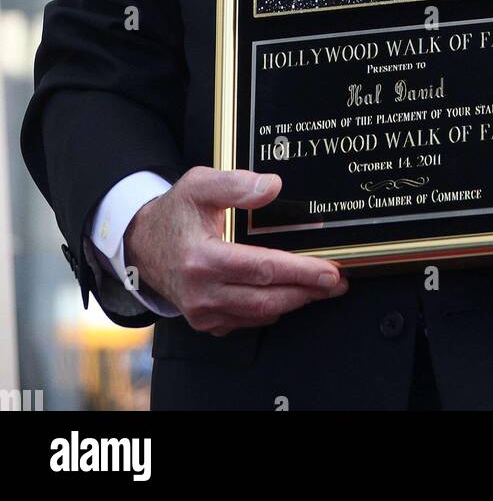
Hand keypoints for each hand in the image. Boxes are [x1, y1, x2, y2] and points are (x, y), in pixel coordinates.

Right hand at [123, 166, 347, 333]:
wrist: (142, 244)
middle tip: (338, 283)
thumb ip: (236, 184)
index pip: (262, 268)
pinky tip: (290, 297)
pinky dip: (272, 310)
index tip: (329, 270)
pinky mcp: (205, 322)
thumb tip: (273, 186)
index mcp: (201, 259)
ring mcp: (202, 312)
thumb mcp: (199, 185)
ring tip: (323, 289)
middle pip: (267, 298)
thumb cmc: (175, 212)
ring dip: (294, 302)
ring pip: (259, 313)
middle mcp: (201, 292)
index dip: (300, 271)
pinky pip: (246, 321)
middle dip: (307, 292)